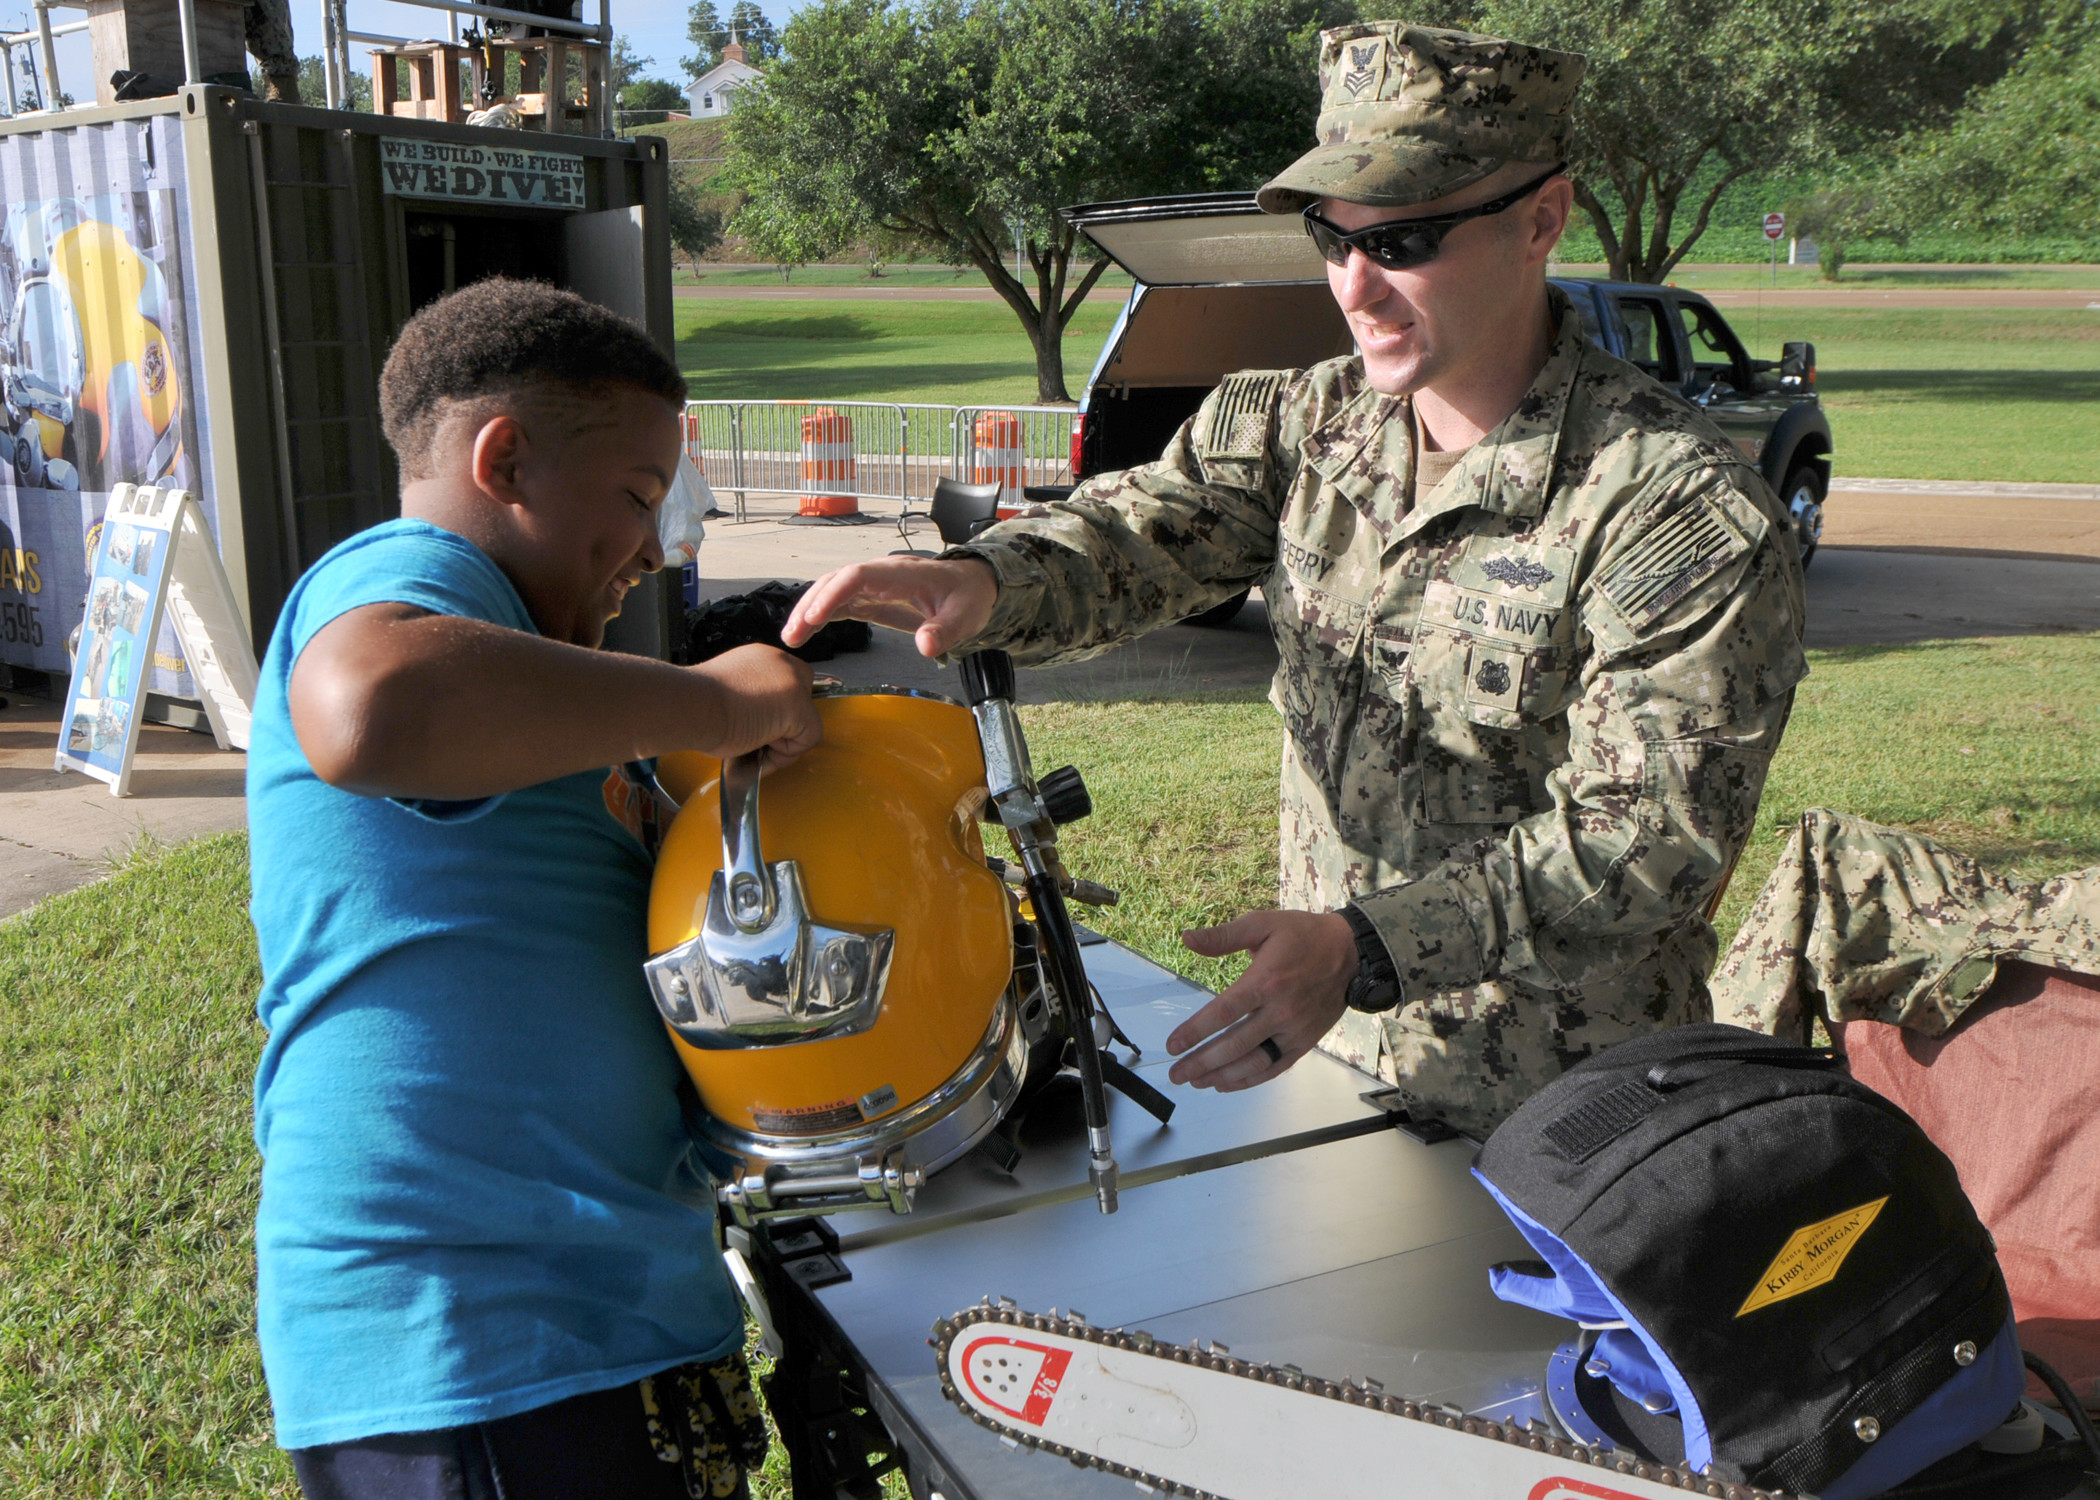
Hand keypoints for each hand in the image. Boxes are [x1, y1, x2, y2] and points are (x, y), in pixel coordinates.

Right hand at [689, 644, 821, 766]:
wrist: (690, 705)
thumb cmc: (695, 704)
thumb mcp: (726, 693)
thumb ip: (749, 698)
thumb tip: (758, 722)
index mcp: (762, 658)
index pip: (789, 686)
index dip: (777, 713)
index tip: (757, 727)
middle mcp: (782, 663)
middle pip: (804, 702)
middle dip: (786, 726)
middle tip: (757, 739)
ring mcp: (794, 684)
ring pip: (806, 723)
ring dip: (781, 743)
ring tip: (752, 743)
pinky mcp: (799, 707)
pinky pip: (808, 739)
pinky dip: (785, 753)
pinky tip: (759, 747)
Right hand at [782, 557, 996, 658]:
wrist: (972, 586)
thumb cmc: (967, 596)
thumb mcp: (966, 616)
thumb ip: (946, 630)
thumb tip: (926, 647)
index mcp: (901, 573)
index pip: (858, 575)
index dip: (834, 593)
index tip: (815, 616)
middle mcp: (882, 574)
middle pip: (836, 581)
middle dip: (811, 605)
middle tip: (793, 634)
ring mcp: (874, 585)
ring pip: (833, 591)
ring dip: (810, 612)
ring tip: (792, 638)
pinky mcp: (872, 598)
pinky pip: (841, 603)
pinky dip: (821, 616)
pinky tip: (806, 631)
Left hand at [1165, 910, 1356, 1091]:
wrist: (1350, 953)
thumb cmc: (1304, 936)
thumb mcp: (1262, 924)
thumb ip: (1223, 937)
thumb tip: (1186, 938)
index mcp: (1266, 980)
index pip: (1223, 1013)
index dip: (1194, 1032)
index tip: (1173, 1045)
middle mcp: (1280, 1010)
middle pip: (1234, 1045)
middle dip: (1201, 1062)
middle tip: (1176, 1073)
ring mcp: (1294, 1030)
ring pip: (1253, 1062)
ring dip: (1221, 1076)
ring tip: (1196, 1082)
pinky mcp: (1305, 1042)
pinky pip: (1275, 1068)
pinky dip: (1250, 1080)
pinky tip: (1227, 1084)